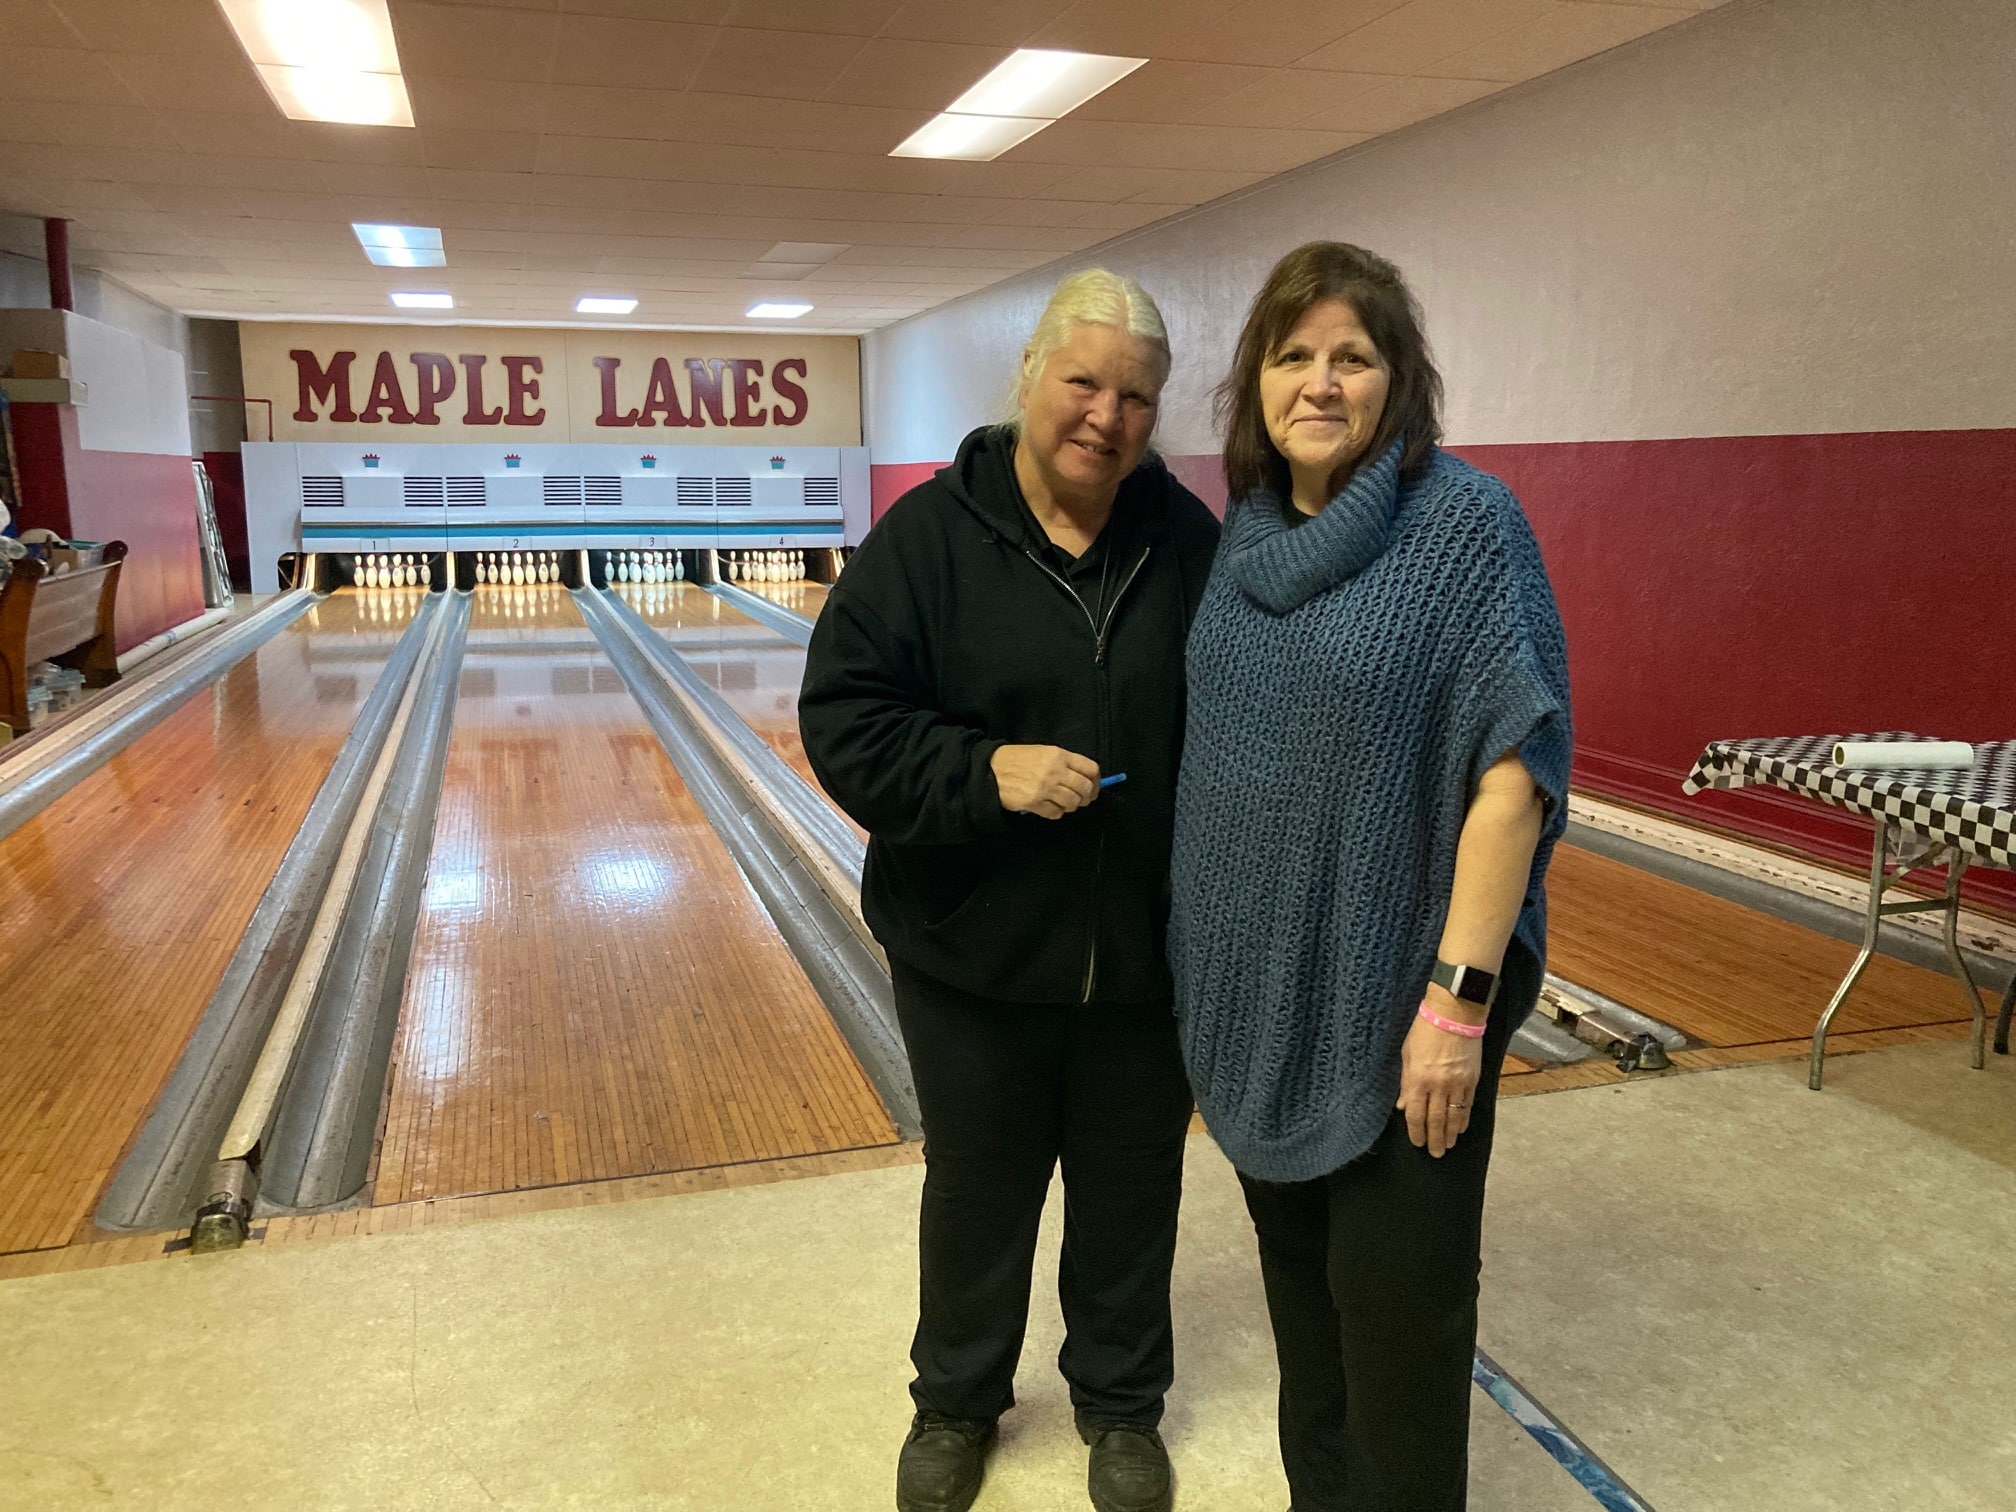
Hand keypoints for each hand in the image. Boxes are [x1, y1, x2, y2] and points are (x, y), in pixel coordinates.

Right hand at [990, 744, 1099, 819]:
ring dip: (1072, 805)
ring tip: (1065, 803)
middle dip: (1087, 796)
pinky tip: (1051, 807)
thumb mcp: (1042, 751)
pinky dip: (1057, 812)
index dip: (1097, 781)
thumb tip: (1083, 777)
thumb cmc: (1016, 759)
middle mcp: (1055, 771)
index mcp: (1058, 755)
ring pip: (1073, 803)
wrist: (990, 769)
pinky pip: (1056, 813)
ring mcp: (1045, 788)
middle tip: (1083, 799)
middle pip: (1085, 788)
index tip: (1094, 787)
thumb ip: (1063, 762)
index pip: (1091, 769)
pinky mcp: (1035, 803)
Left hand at [1396, 988, 1484, 1157]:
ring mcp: (1457, 1084)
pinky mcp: (1472, 1079)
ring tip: (1448, 1145)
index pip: (1416, 1114)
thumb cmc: (1424, 1030)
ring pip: (1454, 1116)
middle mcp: (1438, 1085)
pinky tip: (1460, 1128)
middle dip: (1435, 1140)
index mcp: (1418, 1079)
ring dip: (1450, 1134)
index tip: (1416, 1142)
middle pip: (1436, 1120)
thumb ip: (1405, 1083)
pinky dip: (1464, 1119)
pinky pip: (1468, 1105)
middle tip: (1436, 1153)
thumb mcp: (1406, 1054)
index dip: (1416, 1132)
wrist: (1454, 1014)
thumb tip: (1403, 1106)